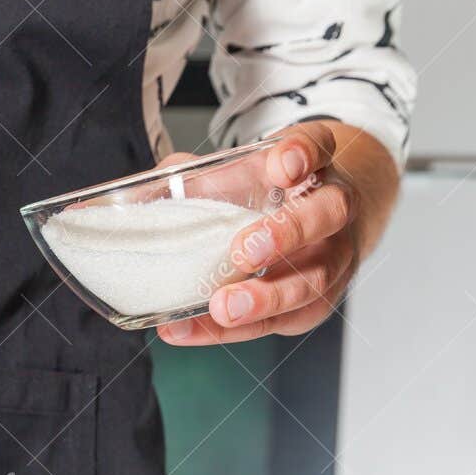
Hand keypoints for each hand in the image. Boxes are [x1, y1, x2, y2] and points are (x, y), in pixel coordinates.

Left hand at [156, 122, 359, 345]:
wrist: (315, 228)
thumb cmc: (269, 197)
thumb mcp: (237, 173)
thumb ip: (195, 177)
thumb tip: (141, 191)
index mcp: (314, 164)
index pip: (318, 144)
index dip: (302, 152)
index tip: (281, 165)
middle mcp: (334, 208)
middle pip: (329, 213)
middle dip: (287, 233)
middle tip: (244, 250)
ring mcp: (334, 258)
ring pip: (315, 280)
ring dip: (267, 297)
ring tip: (223, 308)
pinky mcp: (316, 302)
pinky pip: (285, 320)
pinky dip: (237, 330)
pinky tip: (192, 329)